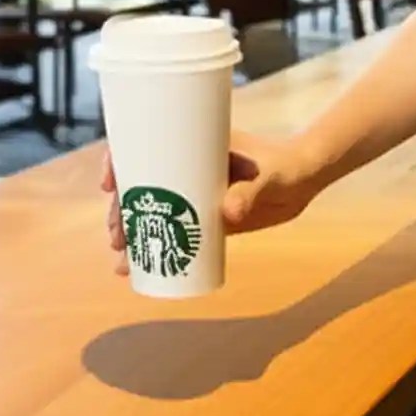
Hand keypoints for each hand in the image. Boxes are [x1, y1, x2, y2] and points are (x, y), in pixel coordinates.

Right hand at [101, 131, 325, 275]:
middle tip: (117, 237)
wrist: (305, 179)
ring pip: (150, 213)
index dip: (118, 162)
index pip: (141, 145)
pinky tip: (136, 271)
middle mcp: (184, 168)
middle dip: (120, 212)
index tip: (109, 184)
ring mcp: (191, 193)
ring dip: (130, 234)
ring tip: (122, 261)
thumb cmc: (284, 164)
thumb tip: (228, 214)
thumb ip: (248, 192)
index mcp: (190, 144)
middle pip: (138, 187)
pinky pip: (171, 234)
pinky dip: (153, 251)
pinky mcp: (203, 218)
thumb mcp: (266, 176)